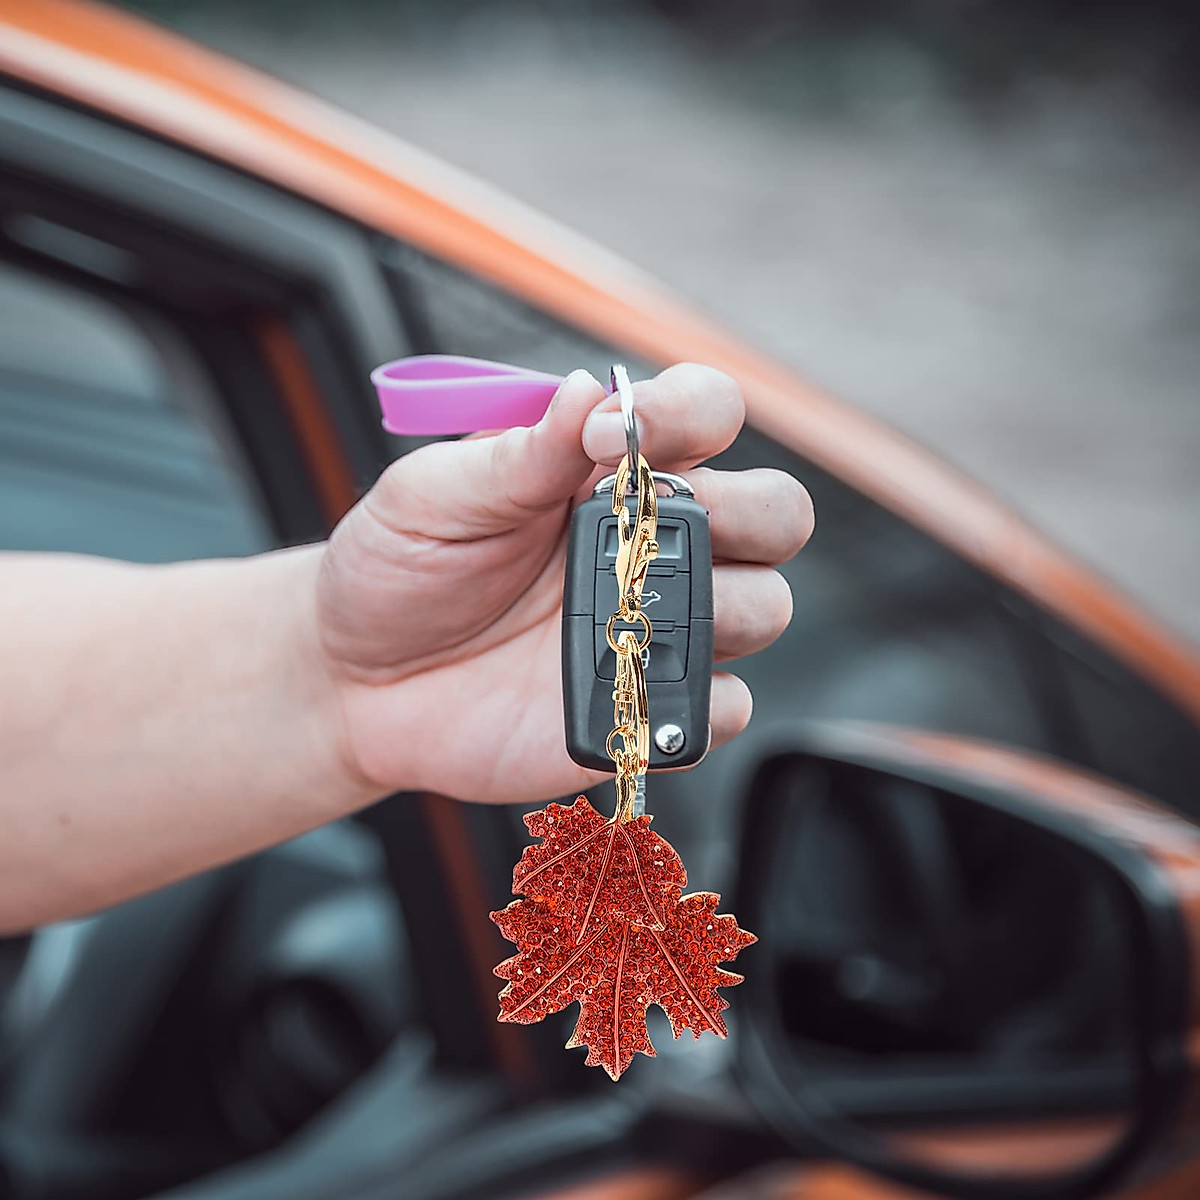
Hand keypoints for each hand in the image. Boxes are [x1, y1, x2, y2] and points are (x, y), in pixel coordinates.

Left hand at [316, 364, 812, 803]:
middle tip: (657, 531)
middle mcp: (654, 542)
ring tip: (622, 617)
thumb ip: (518, 452)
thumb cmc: (399, 569)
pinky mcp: (649, 707)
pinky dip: (697, 704)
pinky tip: (626, 692)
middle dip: (749, 512)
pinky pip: (725, 707)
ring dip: (720, 608)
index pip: (706, 412)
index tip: (610, 438)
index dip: (688, 413)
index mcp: (609, 471)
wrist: (359, 682)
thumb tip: (589, 392)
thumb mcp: (436, 494)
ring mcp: (660, 627)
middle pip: (776, 512)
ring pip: (766, 605)